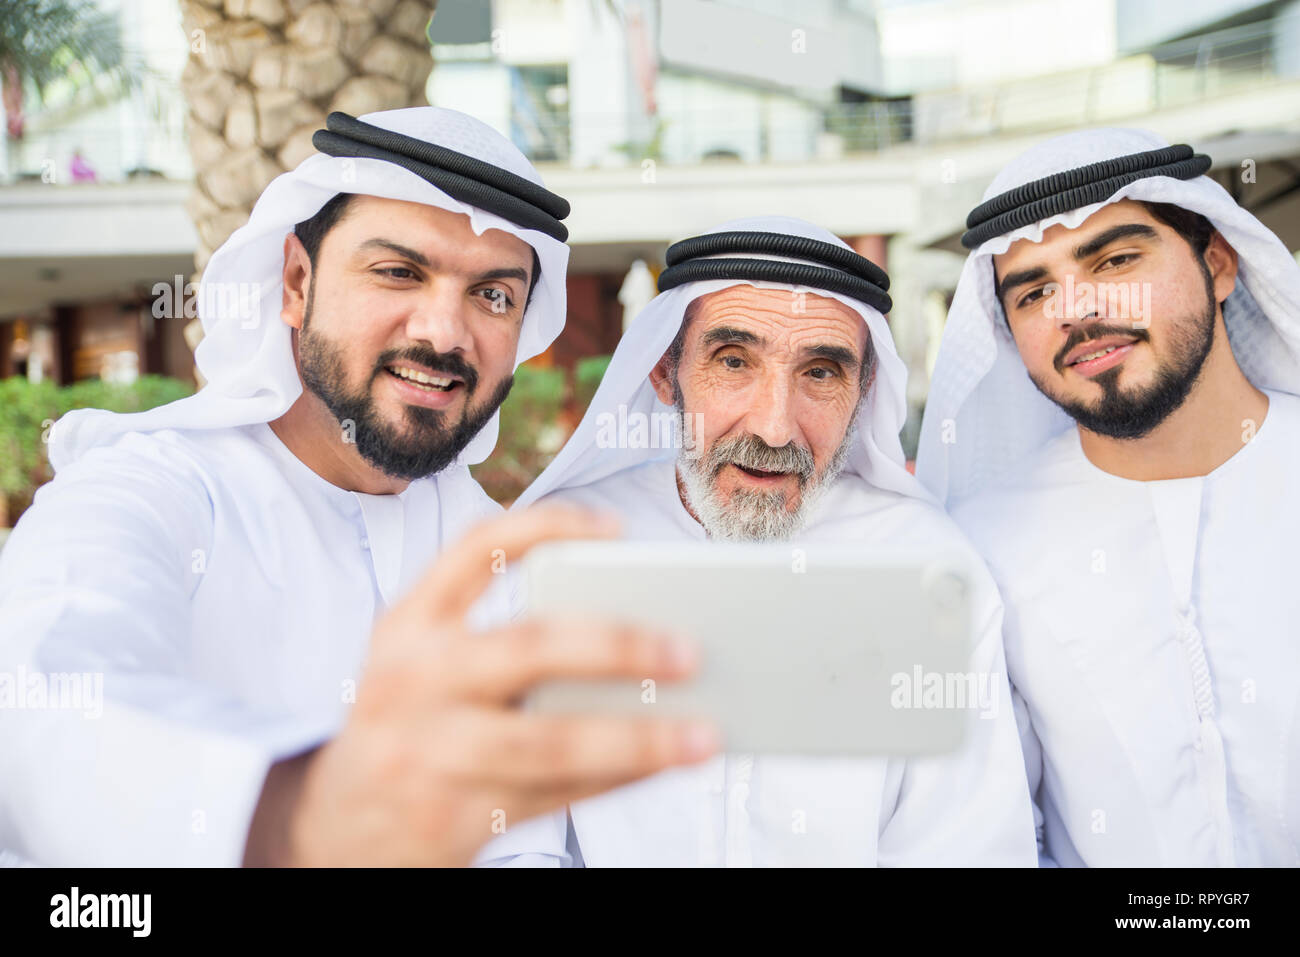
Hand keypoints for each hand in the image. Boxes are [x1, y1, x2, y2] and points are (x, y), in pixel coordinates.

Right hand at [246, 504, 715, 865]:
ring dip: (638, 739)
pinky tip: (661, 765)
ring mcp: (429, 753)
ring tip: (703, 734)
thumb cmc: (410, 727)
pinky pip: (554, 797)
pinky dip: (616, 780)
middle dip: (618, 646)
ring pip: (550, 742)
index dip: (548, 528)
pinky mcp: (453, 818)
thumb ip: (500, 640)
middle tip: (690, 650)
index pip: (477, 549)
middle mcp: (414, 680)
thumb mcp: (425, 666)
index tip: (616, 528)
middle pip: (529, 647)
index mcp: (407, 625)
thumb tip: (630, 626)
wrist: (334, 830)